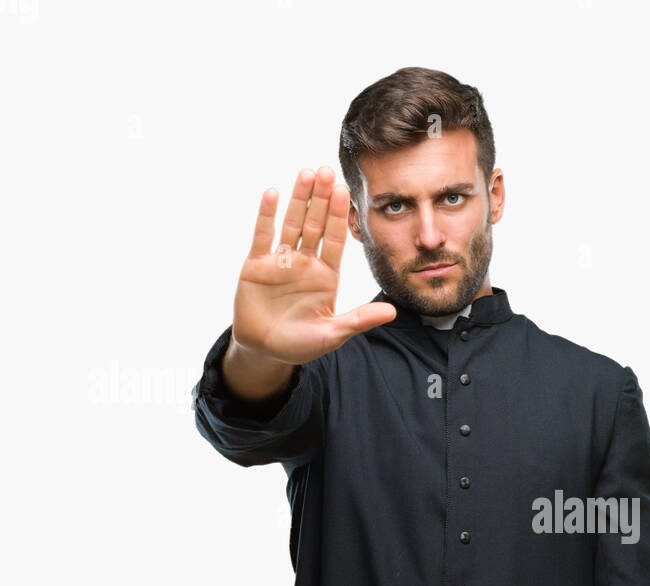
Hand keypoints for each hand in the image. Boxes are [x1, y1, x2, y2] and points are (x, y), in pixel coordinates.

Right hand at [232, 165, 395, 366]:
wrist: (266, 352)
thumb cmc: (301, 344)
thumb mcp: (333, 334)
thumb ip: (359, 320)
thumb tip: (393, 312)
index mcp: (326, 276)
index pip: (335, 239)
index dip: (339, 216)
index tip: (345, 192)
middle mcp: (305, 263)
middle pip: (315, 224)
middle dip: (321, 198)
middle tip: (327, 171)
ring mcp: (281, 262)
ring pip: (292, 224)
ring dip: (299, 199)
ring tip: (306, 173)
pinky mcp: (256, 265)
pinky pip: (263, 236)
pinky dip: (266, 215)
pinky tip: (272, 193)